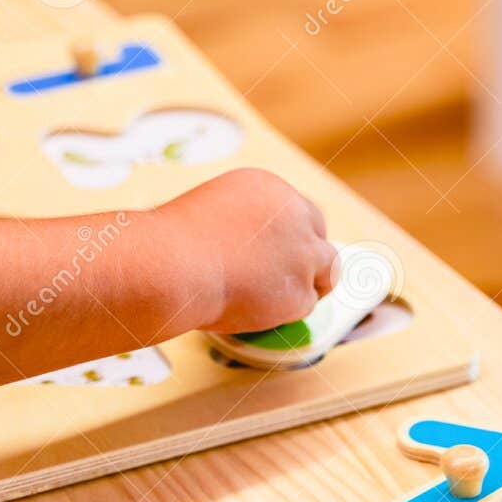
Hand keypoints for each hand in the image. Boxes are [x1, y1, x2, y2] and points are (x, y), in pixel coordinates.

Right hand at [158, 168, 339, 332]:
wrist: (174, 266)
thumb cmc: (173, 244)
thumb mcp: (210, 214)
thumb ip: (240, 226)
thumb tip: (243, 250)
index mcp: (269, 189)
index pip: (299, 210)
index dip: (295, 233)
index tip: (287, 249)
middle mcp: (294, 214)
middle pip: (319, 234)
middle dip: (311, 255)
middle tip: (297, 275)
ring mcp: (303, 253)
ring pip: (328, 269)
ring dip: (313, 283)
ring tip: (290, 298)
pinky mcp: (301, 290)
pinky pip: (306, 304)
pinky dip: (288, 311)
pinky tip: (263, 312)